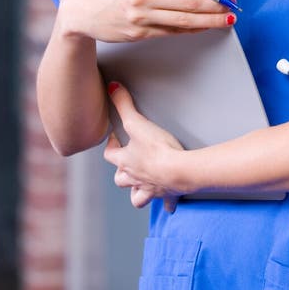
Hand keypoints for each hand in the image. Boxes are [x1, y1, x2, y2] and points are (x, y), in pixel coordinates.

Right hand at [57, 0, 235, 43]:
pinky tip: (204, 26)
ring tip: (227, 19)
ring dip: (210, 21)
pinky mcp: (140, 34)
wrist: (81, 10)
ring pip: (184, 21)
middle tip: (231, 4)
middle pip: (189, 2)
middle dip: (215, 4)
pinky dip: (191, 29)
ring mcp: (142, 18)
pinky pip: (172, 32)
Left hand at [103, 83, 185, 212]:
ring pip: (137, 197)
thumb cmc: (157, 150)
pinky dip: (167, 201)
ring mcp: (150, 188)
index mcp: (125, 162)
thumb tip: (111, 87)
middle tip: (128, 161)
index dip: (111, 144)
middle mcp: (135, 178)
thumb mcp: (138, 122)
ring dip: (137, 192)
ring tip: (142, 184)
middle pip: (121, 179)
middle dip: (122, 172)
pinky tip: (170, 200)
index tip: (116, 136)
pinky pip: (166, 202)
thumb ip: (124, 104)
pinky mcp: (167, 194)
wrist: (179, 171)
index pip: (110, 154)